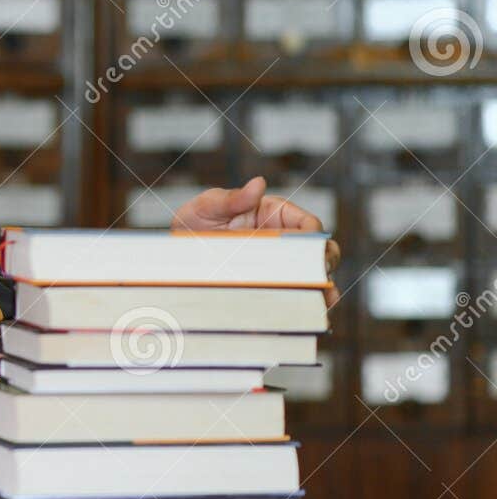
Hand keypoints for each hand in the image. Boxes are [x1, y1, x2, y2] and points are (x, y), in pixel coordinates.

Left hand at [171, 175, 340, 306]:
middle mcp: (283, 241)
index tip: (314, 251)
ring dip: (321, 290)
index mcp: (274, 215)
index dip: (316, 237)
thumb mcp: (206, 207)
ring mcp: (278, 266)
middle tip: (320, 280)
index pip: (308, 224)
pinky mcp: (270, 287)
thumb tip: (258, 184)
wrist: (174, 257)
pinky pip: (292, 297)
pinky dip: (302, 305)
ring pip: (311, 278)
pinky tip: (306, 314)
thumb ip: (231, 198)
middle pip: (318, 253)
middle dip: (323, 266)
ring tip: (323, 302)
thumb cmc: (194, 223)